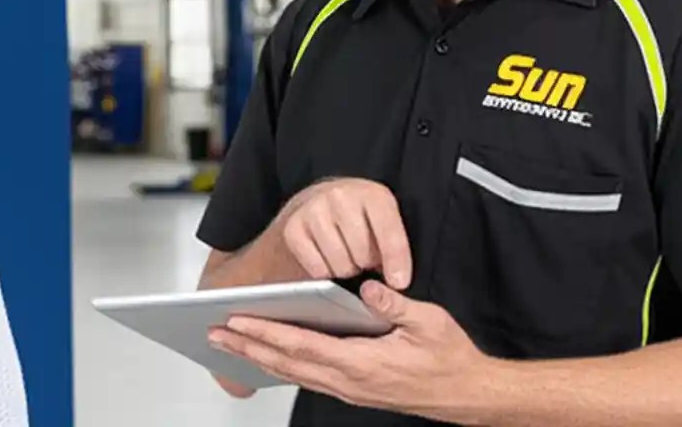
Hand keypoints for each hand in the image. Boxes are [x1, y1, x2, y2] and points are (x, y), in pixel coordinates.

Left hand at [208, 281, 491, 423]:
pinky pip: (308, 378)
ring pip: (293, 374)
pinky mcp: (353, 390)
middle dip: (247, 346)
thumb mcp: (429, 322)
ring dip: (257, 358)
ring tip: (228, 343)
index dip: (265, 333)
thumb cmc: (449, 356)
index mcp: (362, 363)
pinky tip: (266, 357)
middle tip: (213, 332)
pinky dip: (281, 366)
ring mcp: (349, 390)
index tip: (236, 320)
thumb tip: (368, 287)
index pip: (302, 346)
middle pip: (286, 363)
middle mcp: (349, 381)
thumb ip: (395, 304)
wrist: (468, 394)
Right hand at [279, 178, 412, 288]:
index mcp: (373, 194)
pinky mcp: (293, 227)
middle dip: (366, 264)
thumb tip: (396, 281)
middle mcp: (341, 196)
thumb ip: (393, 246)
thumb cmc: (359, 219)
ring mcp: (314, 209)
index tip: (399, 282)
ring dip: (346, 270)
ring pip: (340, 264)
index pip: (389, 232)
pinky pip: (317, 269)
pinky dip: (325, 273)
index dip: (396, 261)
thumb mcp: (382, 221)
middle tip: (364, 259)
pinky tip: (327, 259)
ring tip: (347, 257)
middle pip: (362, 253)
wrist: (316, 203)